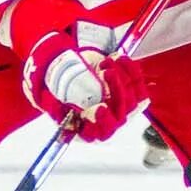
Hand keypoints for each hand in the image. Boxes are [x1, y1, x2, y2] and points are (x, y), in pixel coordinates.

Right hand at [21, 30, 145, 141]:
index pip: (101, 133)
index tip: (98, 107)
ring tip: (106, 62)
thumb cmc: (61, 86)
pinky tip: (118, 58)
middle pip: (121, 115)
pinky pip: (139, 84)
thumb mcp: (51, 95)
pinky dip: (131, 69)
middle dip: (116, 92)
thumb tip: (51, 103)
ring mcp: (122, 106)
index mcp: (89, 128)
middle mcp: (108, 121)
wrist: (73, 67)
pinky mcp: (132, 91)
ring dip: (121, 77)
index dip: (103, 122)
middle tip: (106, 73)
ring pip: (132, 98)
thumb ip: (52, 103)